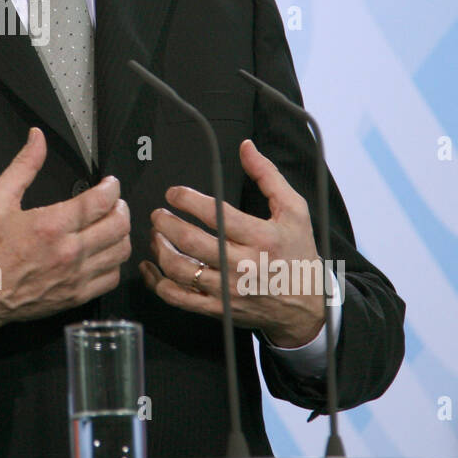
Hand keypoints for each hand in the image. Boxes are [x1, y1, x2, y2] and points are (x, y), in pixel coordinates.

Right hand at [0, 127, 130, 340]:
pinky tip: (102, 252)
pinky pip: (111, 278)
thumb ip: (24, 165)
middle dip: (120, 207)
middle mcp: (67, 252)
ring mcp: (74, 277)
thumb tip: (37, 138)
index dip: (112, 187)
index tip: (109, 183)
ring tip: (110, 224)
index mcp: (50, 225)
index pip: (100, 201)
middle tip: (113, 201)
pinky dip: (113, 262)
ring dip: (120, 234)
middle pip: (118, 226)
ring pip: (120, 252)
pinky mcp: (75, 296)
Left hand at [139, 138, 325, 347]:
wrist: (306, 307)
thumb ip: (268, 176)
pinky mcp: (219, 309)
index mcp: (261, 237)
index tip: (173, 193)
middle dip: (166, 223)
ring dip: (159, 249)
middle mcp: (243, 264)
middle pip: (191, 242)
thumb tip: (246, 148)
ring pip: (180, 270)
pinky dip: (157, 282)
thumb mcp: (294, 210)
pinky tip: (151, 267)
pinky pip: (179, 298)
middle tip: (157, 214)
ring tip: (155, 236)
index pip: (216, 214)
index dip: (187, 200)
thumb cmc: (298, 253)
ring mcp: (228, 290)